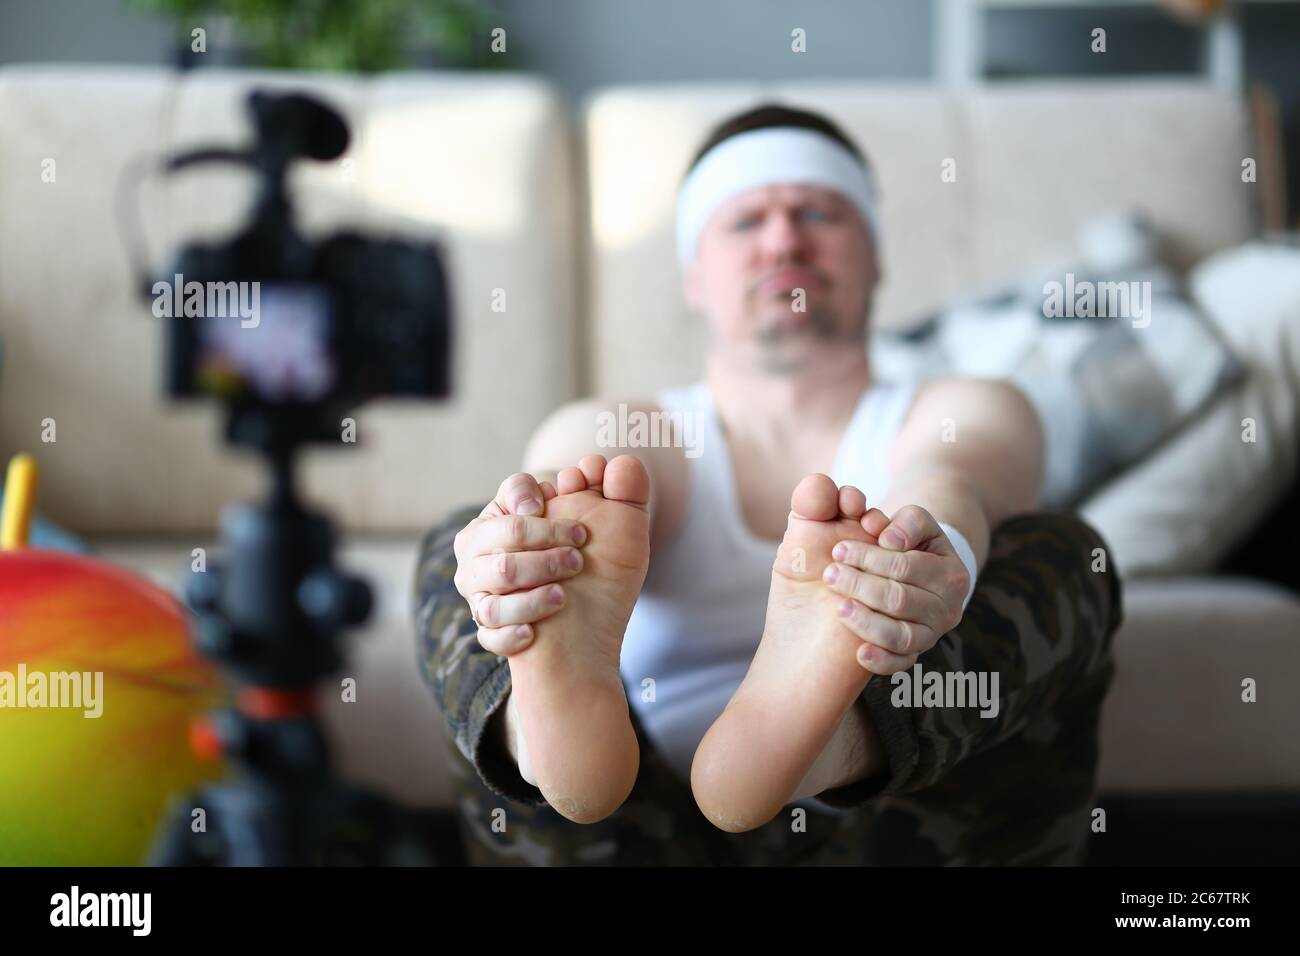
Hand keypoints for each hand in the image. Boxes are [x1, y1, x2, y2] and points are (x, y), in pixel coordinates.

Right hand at [452, 472, 588, 656]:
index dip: (548, 530)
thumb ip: (522, 490)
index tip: (580, 533)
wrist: (539, 569)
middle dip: (545, 564)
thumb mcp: (526, 502)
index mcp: (477, 535)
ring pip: (494, 608)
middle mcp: (470, 570)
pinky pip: (490, 639)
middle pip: (505, 569)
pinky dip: (509, 637)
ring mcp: (477, 602)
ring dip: (531, 602)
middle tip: (578, 562)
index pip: (510, 529)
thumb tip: (529, 505)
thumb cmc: (534, 532)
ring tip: (562, 596)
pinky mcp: (487, 631)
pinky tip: (531, 633)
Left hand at [822, 504, 970, 675]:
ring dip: (866, 622)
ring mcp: (932, 634)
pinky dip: (881, 661)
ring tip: (839, 607)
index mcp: (950, 573)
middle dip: (861, 586)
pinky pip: (900, 663)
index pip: (906, 567)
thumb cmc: (910, 543)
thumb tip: (890, 539)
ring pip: (900, 635)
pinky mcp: (915, 654)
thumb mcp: (915, 522)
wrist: (917, 572)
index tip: (839, 550)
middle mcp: (947, 608)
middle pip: (900, 600)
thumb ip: (908, 522)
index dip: (870, 558)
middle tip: (830, 575)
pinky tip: (859, 653)